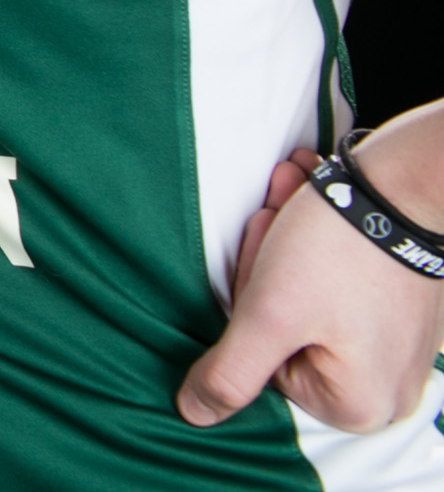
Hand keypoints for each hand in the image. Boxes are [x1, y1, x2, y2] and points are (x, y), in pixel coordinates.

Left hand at [178, 144, 443, 432]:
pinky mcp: (399, 313)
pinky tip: (309, 206)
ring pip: (306, 301)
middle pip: (286, 333)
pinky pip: (338, 285)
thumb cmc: (340, 249)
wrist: (404, 183)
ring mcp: (398, 351)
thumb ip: (230, 372)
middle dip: (268, 268)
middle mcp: (386, 389)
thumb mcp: (270, 314)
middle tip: (276, 221)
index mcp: (357, 406)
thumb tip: (195, 415)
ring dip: (284, 245)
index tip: (264, 263)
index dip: (253, 304)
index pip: (264, 362)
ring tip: (291, 205)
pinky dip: (314, 244)